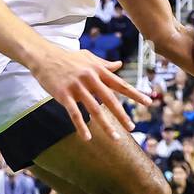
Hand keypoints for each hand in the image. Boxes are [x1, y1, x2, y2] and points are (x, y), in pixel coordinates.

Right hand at [27, 44, 150, 142]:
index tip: (148, 102)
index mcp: (98, 71)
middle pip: (110, 99)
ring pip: (94, 109)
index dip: (135, 94)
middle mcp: (90, 79)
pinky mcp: (63, 95)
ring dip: (105, 125)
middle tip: (132, 128)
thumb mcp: (88, 58)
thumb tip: (120, 65)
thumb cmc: (68, 58)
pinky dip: (81, 126)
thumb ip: (104, 64)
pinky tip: (87, 138)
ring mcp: (77, 87)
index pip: (120, 84)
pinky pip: (74, 113)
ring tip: (115, 138)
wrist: (44, 56)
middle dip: (122, 115)